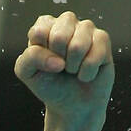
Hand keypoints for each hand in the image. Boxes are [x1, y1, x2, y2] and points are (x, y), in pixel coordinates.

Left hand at [15, 12, 113, 127]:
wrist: (72, 108)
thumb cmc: (50, 86)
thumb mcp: (28, 73)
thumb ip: (30, 57)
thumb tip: (58, 60)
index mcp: (45, 26)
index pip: (40, 32)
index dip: (42, 56)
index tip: (44, 65)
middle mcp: (66, 23)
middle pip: (59, 37)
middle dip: (59, 61)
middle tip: (61, 68)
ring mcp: (85, 28)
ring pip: (78, 46)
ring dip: (74, 67)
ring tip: (73, 70)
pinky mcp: (102, 39)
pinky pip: (95, 55)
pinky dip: (88, 72)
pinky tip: (86, 73)